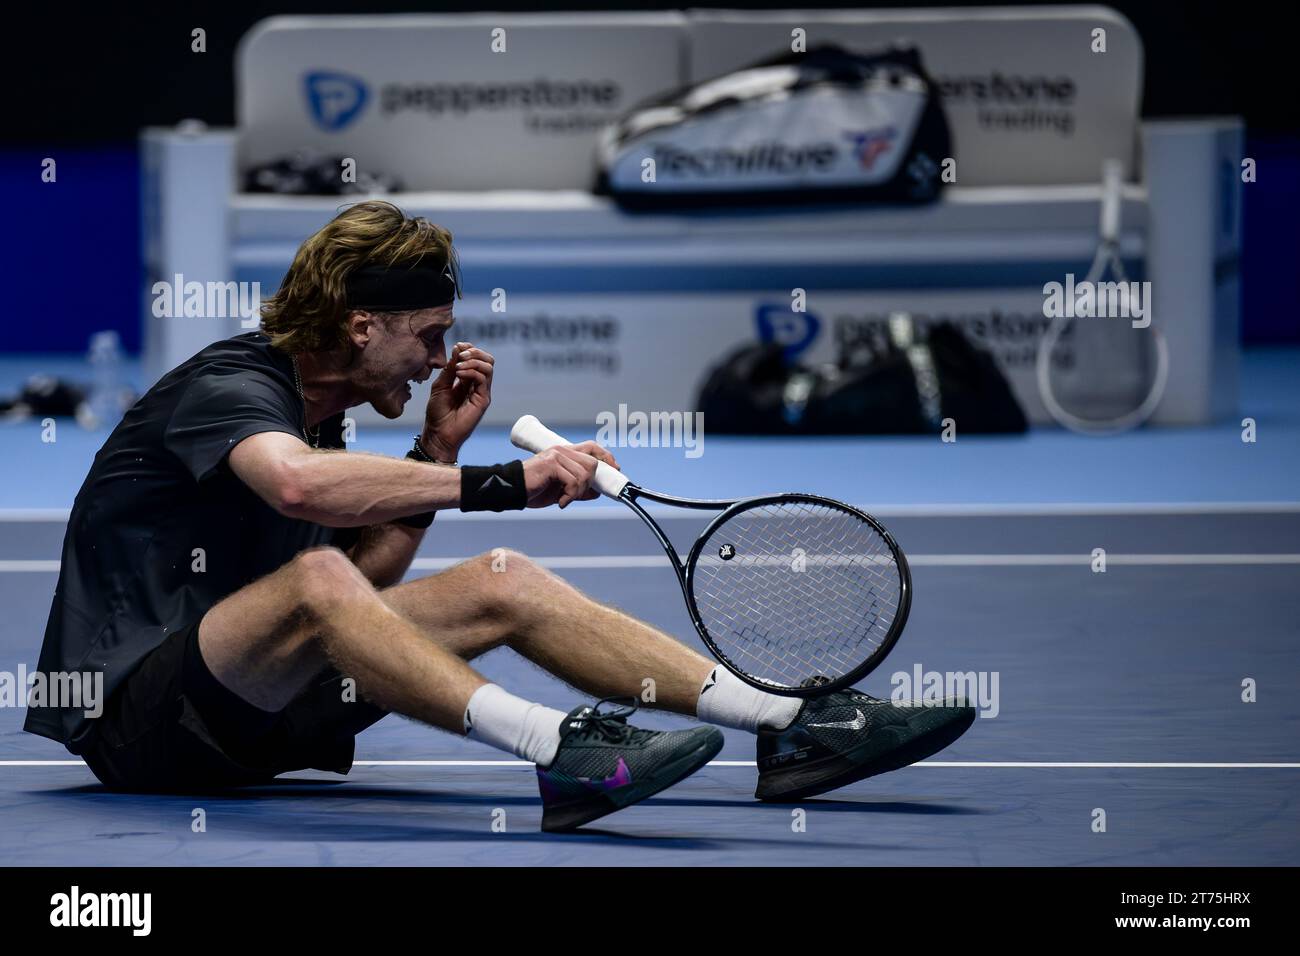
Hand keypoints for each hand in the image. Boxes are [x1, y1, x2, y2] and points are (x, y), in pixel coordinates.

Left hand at [422, 342, 493, 460]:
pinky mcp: (483, 400)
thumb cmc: (437, 413)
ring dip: (473, 361)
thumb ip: (450, 368)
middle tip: (460, 355)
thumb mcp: (440, 385)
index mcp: (467, 380)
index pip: (476, 358)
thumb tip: (458, 348)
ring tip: (458, 366)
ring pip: (488, 367)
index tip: (458, 347)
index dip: (469, 349)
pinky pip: (483, 379)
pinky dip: (471, 371)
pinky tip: (459, 374)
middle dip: (474, 352)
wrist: (438, 433)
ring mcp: (481, 392)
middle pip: (487, 360)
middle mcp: (477, 385)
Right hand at [521, 441, 620, 508]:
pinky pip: (573, 481)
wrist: (513, 491)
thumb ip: (579, 488)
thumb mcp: (562, 490)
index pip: (592, 447)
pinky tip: (560, 502)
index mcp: (565, 453)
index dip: (606, 457)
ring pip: (584, 474)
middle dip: (589, 484)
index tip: (615, 469)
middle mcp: (562, 451)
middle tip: (575, 495)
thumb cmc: (535, 490)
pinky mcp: (552, 464)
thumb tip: (597, 491)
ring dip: (577, 492)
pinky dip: (570, 496)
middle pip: (592, 464)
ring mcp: (557, 456)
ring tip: (564, 499)